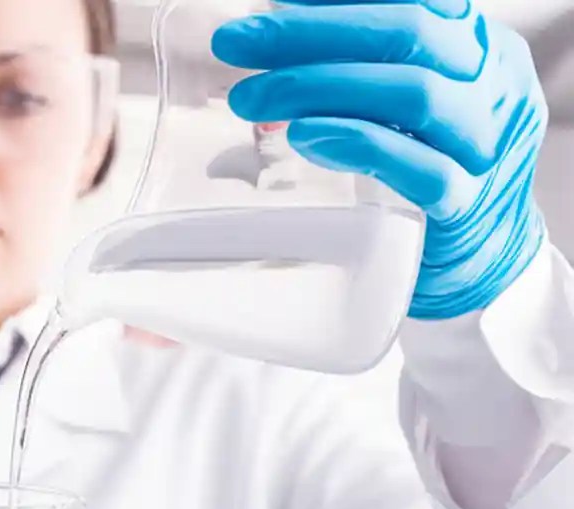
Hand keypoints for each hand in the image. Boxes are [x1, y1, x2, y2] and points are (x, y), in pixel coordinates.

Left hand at [214, 0, 548, 319]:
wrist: (483, 263)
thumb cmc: (427, 170)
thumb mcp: (400, 106)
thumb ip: (361, 67)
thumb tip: (278, 26)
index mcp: (480, 50)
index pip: (416, 3)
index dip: (338, 3)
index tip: (269, 3)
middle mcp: (494, 88)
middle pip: (410, 35)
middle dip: (310, 33)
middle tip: (234, 43)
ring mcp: (487, 147)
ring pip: (415, 94)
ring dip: (322, 85)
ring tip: (252, 97)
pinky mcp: (468, 206)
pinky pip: (422, 168)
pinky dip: (359, 143)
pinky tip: (305, 135)